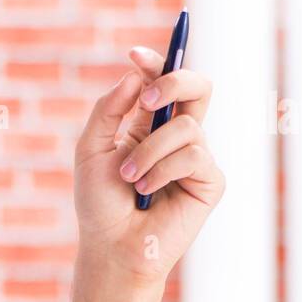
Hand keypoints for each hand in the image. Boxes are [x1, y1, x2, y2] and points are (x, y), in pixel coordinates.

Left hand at [72, 45, 225, 286]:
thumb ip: (109, 110)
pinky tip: (148, 191)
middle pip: (198, 86)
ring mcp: (197, 157)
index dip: (156, 62)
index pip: (161, 82)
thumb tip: (134, 77)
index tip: (134, 54)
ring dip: (150, 150)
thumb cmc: (99, 203)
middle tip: (146, 99)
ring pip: (187, 126)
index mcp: (149, 125)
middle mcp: (177, 137)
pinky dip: (164, 170)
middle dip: (174, 80)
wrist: (111, 246)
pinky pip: (194, 155)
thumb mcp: (91, 149)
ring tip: (130, 178)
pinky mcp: (210, 181)